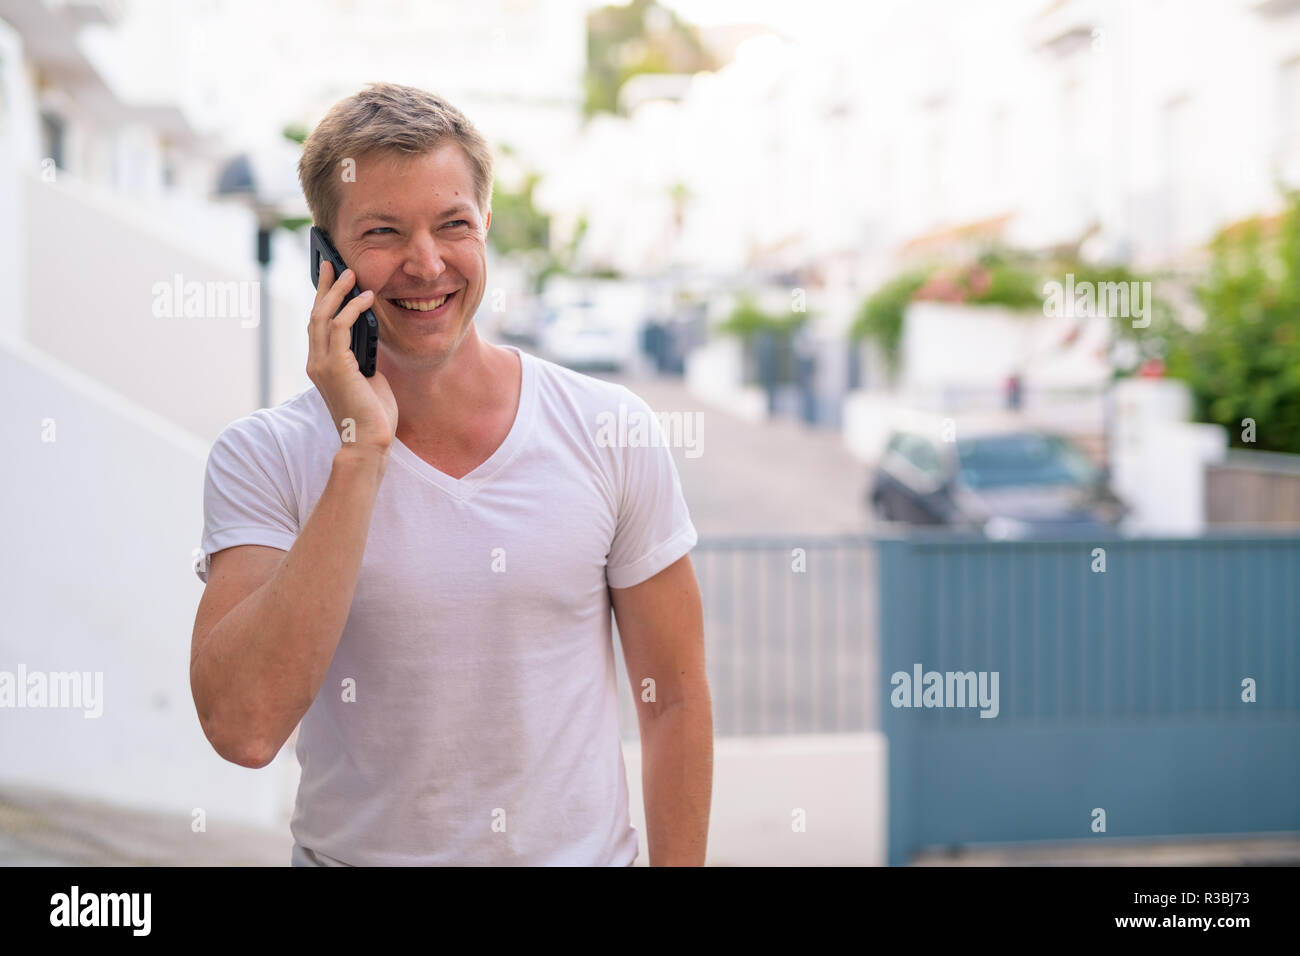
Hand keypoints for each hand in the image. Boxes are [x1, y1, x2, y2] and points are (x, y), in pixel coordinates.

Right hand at [306, 260, 396, 455]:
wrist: (370, 441)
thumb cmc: (373, 415)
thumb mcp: (369, 378)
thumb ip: (364, 358)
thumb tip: (369, 336)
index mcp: (321, 366)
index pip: (318, 326)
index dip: (324, 301)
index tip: (330, 280)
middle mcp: (316, 362)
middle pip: (315, 315)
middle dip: (324, 287)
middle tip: (331, 264)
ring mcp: (322, 364)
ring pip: (323, 317)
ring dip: (337, 292)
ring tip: (349, 273)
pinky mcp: (335, 366)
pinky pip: (340, 327)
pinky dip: (353, 309)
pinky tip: (366, 298)